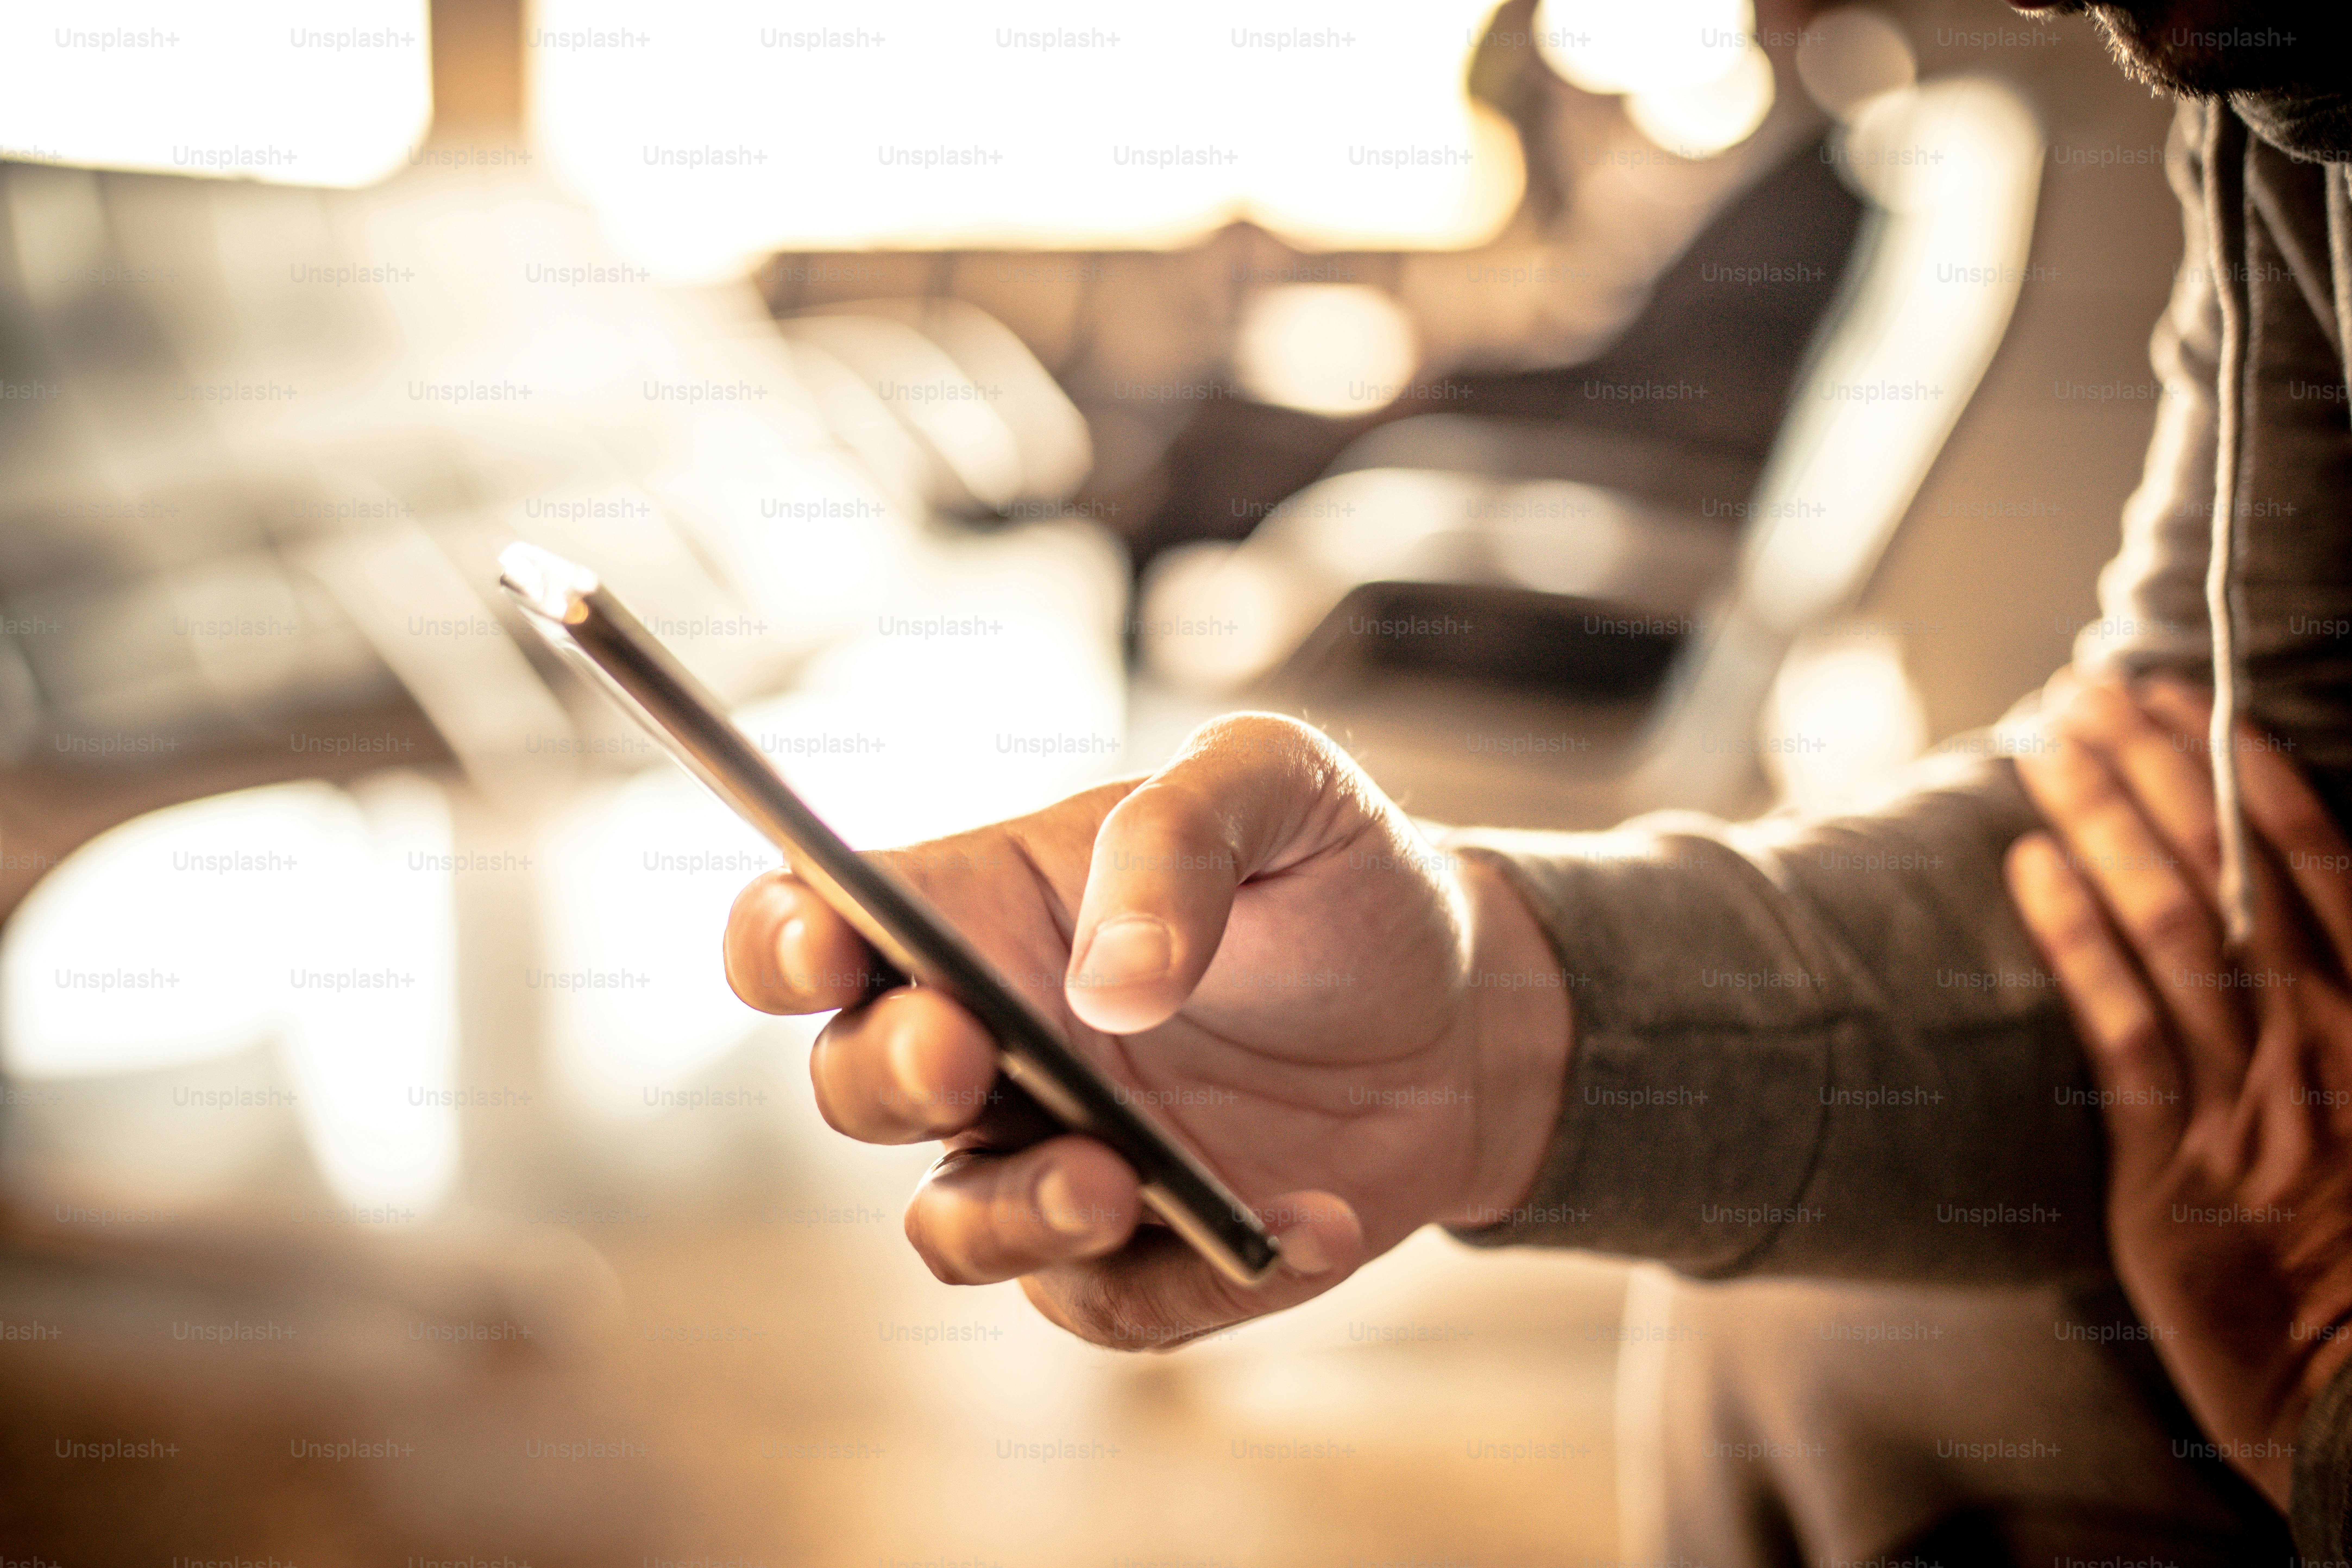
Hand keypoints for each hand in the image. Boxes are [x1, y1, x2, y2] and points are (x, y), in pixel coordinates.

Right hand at [724, 713, 1570, 1349]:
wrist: (1460, 1013)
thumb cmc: (1341, 878)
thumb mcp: (1283, 787)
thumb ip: (1179, 836)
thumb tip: (1112, 982)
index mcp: (983, 912)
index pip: (815, 926)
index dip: (780, 939)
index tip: (823, 942)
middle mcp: (989, 1042)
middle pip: (855, 1086)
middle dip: (889, 1075)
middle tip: (970, 1054)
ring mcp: (1050, 1158)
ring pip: (951, 1227)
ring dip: (1016, 1216)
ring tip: (1120, 1183)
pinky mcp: (1131, 1256)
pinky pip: (1106, 1303)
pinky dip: (1199, 1275)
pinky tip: (1316, 1219)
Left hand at [2006, 673, 2351, 1506]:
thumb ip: (2333, 1007)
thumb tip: (2279, 915)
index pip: (2311, 861)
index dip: (2245, 772)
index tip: (2186, 699)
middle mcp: (2320, 1038)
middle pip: (2229, 871)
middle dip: (2156, 770)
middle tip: (2088, 689)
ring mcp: (2250, 1098)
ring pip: (2167, 924)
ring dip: (2101, 821)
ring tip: (2046, 741)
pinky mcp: (2176, 1162)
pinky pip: (2121, 1025)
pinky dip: (2075, 937)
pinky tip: (2029, 864)